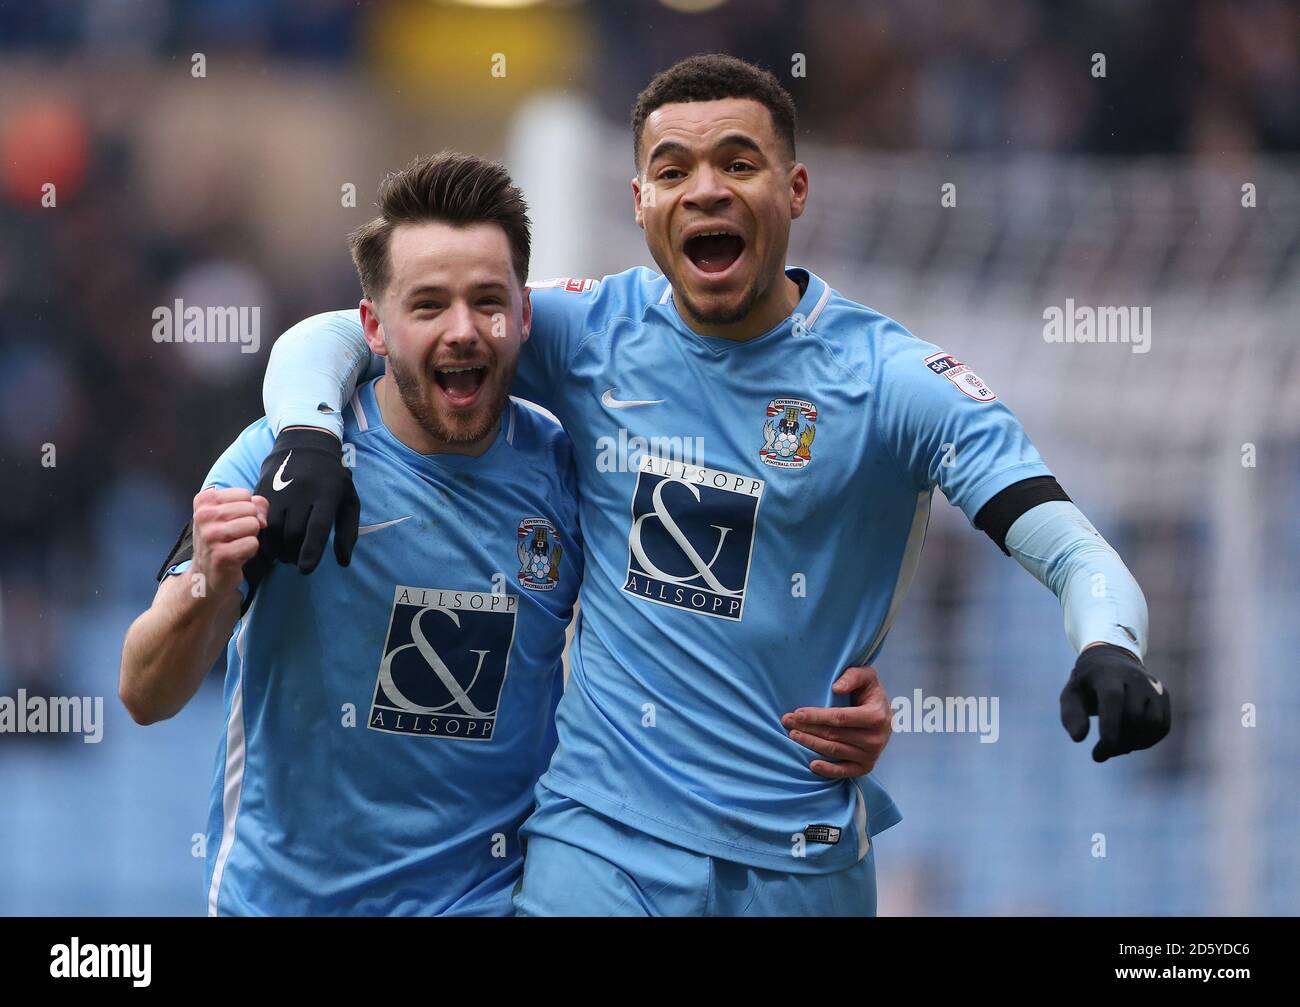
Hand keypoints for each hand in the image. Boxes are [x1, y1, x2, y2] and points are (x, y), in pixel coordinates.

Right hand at [191, 488, 268, 595]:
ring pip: (253, 525)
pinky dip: (250, 550)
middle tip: (236, 535)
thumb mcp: (232, 514)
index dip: (247, 508)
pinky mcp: (221, 554)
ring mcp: (210, 536)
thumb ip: (254, 504)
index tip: (233, 520)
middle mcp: (203, 516)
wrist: (206, 572)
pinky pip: (253, 543)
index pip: (244, 494)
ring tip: (236, 544)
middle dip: (250, 522)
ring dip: (250, 536)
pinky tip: (237, 554)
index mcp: (204, 501)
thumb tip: (261, 517)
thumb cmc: (221, 539)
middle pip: (250, 509)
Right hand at [254, 426, 360, 573]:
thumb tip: (344, 562)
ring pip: (272, 529)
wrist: (306, 443)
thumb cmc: (332, 477)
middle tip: (296, 561)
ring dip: (277, 548)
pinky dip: (263, 535)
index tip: (305, 569)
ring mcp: (280, 490)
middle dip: (293, 554)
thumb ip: (348, 531)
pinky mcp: (263, 489)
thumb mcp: (348, 499)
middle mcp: (302, 492)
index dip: (310, 552)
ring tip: (283, 554)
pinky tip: (270, 542)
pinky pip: (259, 519)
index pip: (316, 528)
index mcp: (326, 494)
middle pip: (293, 533)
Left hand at [781, 664, 892, 778]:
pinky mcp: (866, 767)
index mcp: (876, 716)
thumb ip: (853, 676)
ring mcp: (871, 755)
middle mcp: (875, 739)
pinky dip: (828, 770)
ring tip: (792, 735)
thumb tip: (836, 688)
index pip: (840, 718)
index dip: (817, 716)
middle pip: (833, 735)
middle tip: (787, 722)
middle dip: (807, 729)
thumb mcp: (867, 677)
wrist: (885, 716)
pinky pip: (845, 772)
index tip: (797, 713)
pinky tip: (811, 764)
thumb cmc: (870, 694)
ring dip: (810, 744)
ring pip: (834, 751)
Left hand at [1061, 643, 1170, 761]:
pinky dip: (1148, 741)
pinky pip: (1162, 726)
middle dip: (1117, 741)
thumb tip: (1078, 738)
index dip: (1111, 725)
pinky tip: (1130, 744)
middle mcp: (1134, 677)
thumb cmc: (1087, 685)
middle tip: (1099, 754)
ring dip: (1134, 743)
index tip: (1104, 748)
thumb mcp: (1071, 694)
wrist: (1111, 662)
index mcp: (1108, 674)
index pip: (1113, 697)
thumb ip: (1071, 715)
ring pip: (1152, 723)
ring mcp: (1152, 686)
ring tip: (1114, 748)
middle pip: (1133, 715)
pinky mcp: (1164, 696)